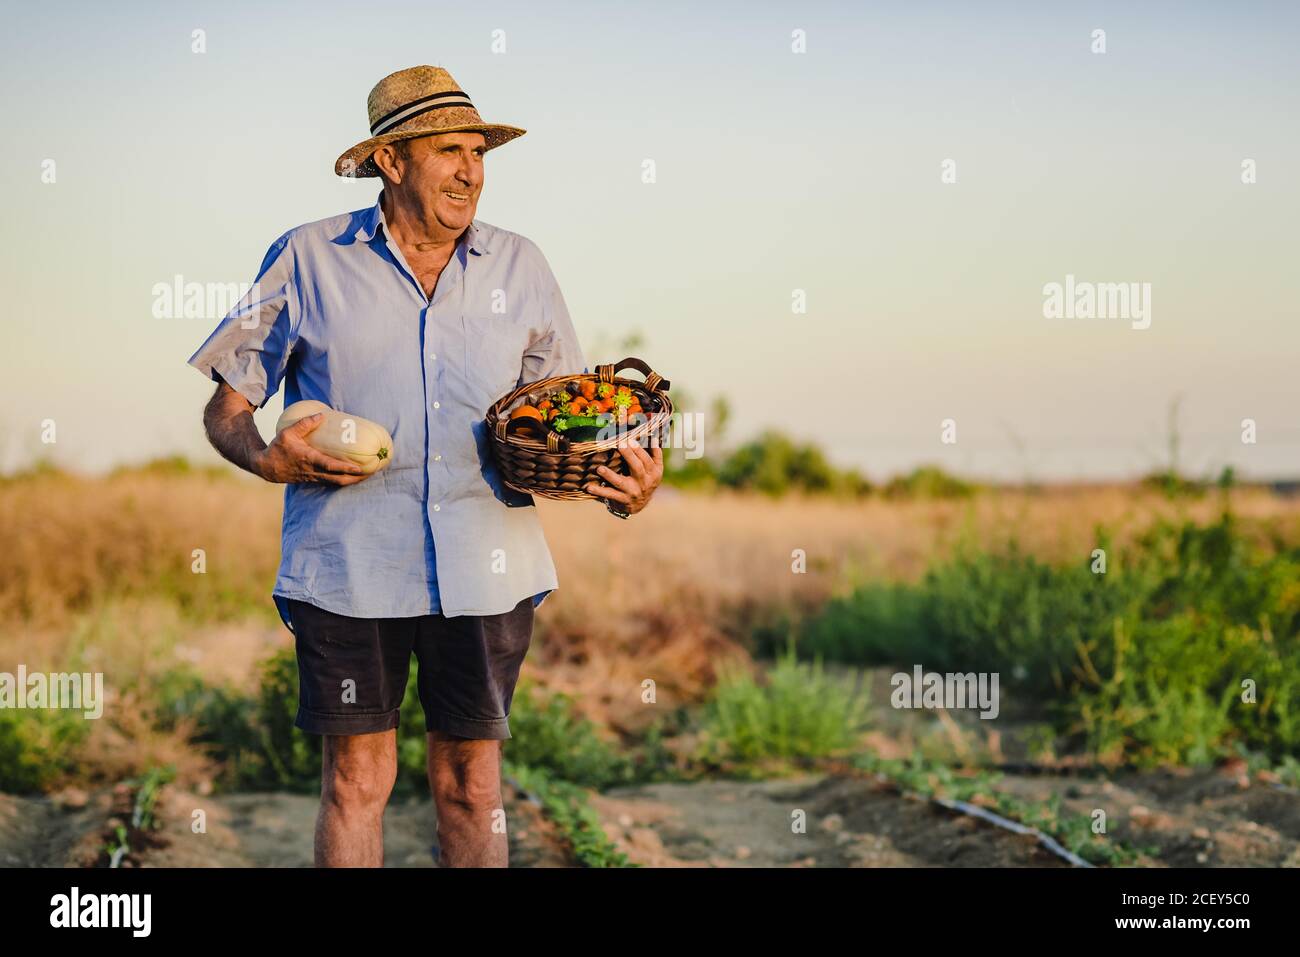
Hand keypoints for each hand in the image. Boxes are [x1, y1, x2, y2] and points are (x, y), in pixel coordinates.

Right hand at [253, 413, 370, 484]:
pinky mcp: (314, 479)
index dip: (345, 468)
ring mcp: (315, 477)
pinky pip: (333, 482)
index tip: (359, 468)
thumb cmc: (278, 448)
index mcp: (309, 460)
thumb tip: (321, 415)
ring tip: (368, 475)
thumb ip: (304, 424)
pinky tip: (354, 476)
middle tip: (372, 472)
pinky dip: (344, 480)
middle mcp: (314, 471)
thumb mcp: (287, 433)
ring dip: (353, 480)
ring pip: (337, 482)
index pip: (330, 466)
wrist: (267, 467)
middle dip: (356, 477)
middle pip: (339, 479)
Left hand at [585, 430, 662, 515]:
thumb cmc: (645, 480)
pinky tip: (588, 487)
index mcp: (654, 473)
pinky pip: (610, 495)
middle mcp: (645, 482)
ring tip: (599, 469)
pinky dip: (599, 491)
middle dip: (628, 455)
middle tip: (619, 444)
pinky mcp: (622, 500)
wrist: (639, 505)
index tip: (629, 439)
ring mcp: (633, 492)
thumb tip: (654, 437)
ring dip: (609, 475)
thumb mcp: (655, 469)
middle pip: (637, 467)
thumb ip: (655, 454)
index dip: (639, 450)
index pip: (647, 459)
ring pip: (620, 482)